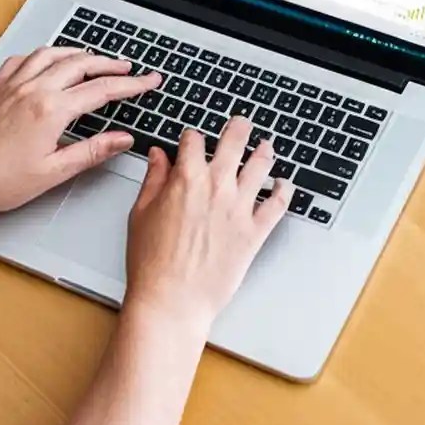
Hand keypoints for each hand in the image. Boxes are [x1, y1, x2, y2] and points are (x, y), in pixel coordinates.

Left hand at [0, 47, 161, 227]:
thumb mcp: (54, 172)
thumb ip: (92, 151)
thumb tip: (122, 139)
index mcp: (50, 110)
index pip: (102, 90)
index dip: (132, 85)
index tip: (149, 82)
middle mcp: (32, 89)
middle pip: (81, 64)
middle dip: (111, 65)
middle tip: (130, 70)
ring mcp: (12, 84)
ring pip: (54, 54)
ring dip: (80, 54)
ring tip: (97, 61)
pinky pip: (26, 59)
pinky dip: (46, 55)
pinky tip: (51, 62)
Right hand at [124, 118, 292, 325]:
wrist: (172, 299)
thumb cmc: (152, 263)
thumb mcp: (140, 214)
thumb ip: (153, 180)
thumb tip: (158, 156)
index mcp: (186, 179)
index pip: (194, 140)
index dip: (192, 137)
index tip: (193, 139)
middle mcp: (217, 188)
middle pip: (234, 141)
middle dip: (238, 128)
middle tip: (241, 124)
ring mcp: (239, 208)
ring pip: (260, 166)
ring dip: (264, 152)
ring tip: (266, 147)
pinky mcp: (255, 232)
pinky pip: (278, 204)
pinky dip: (284, 190)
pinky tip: (284, 184)